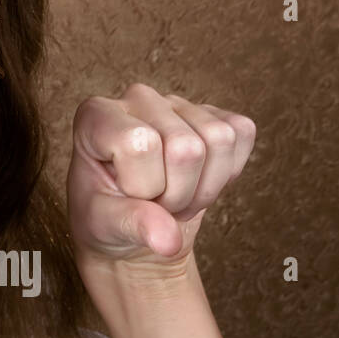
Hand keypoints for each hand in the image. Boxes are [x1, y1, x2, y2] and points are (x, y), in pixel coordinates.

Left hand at [66, 83, 255, 278]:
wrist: (133, 223)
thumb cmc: (107, 216)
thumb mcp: (105, 224)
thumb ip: (133, 225)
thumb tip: (168, 239)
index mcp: (96, 116)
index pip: (141, 144)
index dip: (144, 186)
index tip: (129, 197)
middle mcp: (136, 99)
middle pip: (187, 146)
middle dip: (177, 194)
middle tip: (156, 203)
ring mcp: (177, 102)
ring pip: (219, 139)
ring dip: (203, 187)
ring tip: (175, 195)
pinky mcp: (212, 111)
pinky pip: (241, 133)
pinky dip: (227, 172)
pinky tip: (198, 180)